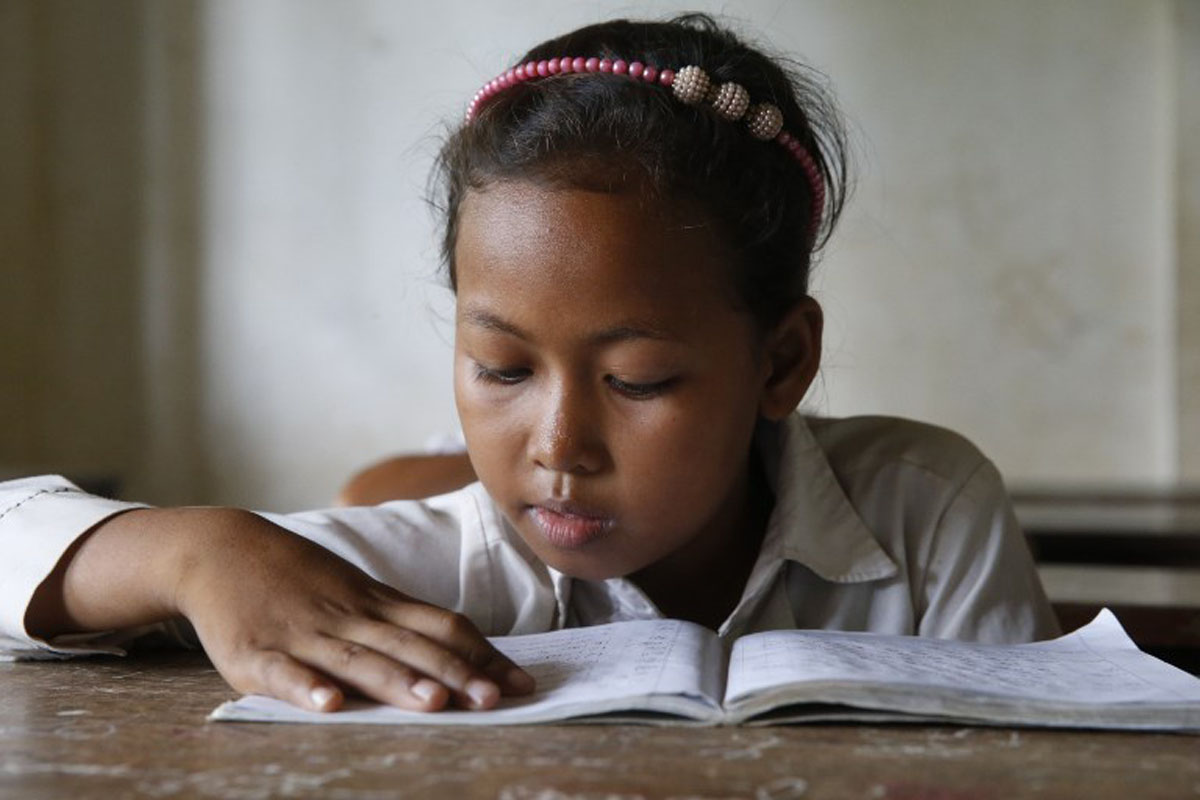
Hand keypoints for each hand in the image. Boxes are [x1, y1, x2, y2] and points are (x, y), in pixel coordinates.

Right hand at [168, 509, 534, 712]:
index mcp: (376, 604)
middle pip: (411, 646)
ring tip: (434, 702)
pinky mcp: (256, 652)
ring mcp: (303, 635)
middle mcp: (348, 618)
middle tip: (495, 699)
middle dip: (456, 674)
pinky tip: (330, 704)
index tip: (522, 681)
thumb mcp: (357, 590)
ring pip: (358, 660)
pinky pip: (284, 673)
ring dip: (397, 681)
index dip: (483, 654)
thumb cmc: (298, 576)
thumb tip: (461, 650)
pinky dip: (306, 687)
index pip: (442, 627)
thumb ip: (402, 621)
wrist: (219, 547)